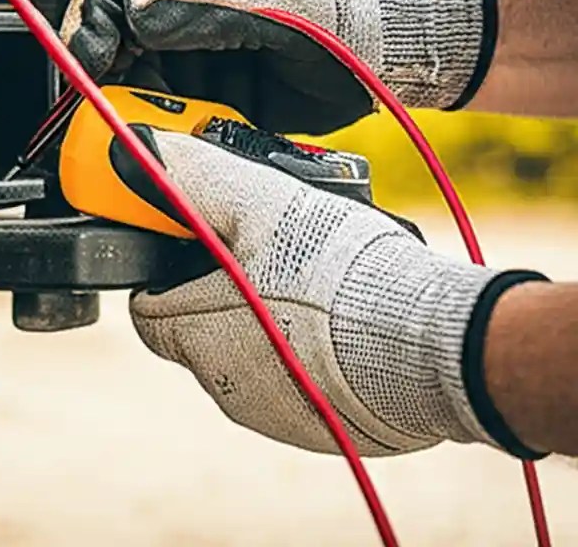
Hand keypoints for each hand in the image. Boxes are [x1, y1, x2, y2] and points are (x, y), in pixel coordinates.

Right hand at [61, 0, 492, 134]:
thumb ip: (206, 3)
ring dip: (138, 107)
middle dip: (108, 75)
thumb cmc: (345, 6)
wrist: (391, 51)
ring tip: (152, 125)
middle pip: (117, 39)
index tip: (88, 61)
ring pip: (138, 81)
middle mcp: (184, 6)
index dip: (91, 21)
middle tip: (108, 107)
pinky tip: (182, 136)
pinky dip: (170, 129)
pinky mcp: (209, 92)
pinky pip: (171, 113)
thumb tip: (136, 12)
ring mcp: (195, 50)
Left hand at [126, 127, 539, 455]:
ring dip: (273, 327)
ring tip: (316, 287)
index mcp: (192, 335)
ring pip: (253, 361)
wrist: (431, 344)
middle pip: (199, 332)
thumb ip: (198, 175)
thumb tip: (147, 148)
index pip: (148, 306)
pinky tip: (349, 325)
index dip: (167, 271)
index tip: (195, 246)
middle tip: (269, 257)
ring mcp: (274, 414)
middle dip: (223, 295)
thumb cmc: (337, 277)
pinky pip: (304, 388)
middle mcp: (223, 386)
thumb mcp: (260, 201)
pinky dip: (315, 360)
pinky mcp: (326, 430)